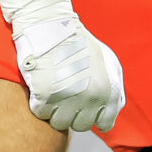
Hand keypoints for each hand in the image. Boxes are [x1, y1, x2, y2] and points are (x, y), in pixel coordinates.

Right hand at [13, 14, 124, 133]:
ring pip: (59, 122)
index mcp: (110, 92)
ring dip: (55, 110)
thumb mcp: (108, 64)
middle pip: (80, 125)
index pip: (104, 124)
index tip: (84, 104)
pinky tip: (42, 85)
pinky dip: (38, 102)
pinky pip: (40, 113)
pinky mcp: (45, 96)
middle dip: (73, 112)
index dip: (93, 114)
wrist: (53, 26)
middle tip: (66, 93)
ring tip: (54, 89)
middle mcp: (92, 98)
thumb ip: (113, 91)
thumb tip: (108, 117)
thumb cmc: (80, 44)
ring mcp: (68, 98)